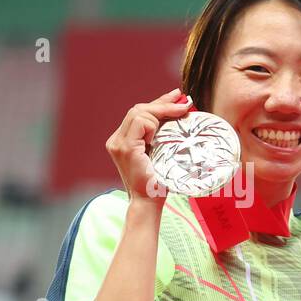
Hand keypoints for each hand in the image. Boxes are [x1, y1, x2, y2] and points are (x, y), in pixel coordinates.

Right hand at [105, 87, 193, 201]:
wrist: (149, 203)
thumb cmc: (159, 184)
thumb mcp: (163, 156)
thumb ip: (164, 139)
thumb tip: (182, 119)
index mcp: (124, 141)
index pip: (139, 115)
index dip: (158, 103)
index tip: (177, 98)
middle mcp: (117, 140)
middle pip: (138, 110)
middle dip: (162, 102)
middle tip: (183, 99)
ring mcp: (118, 143)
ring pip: (138, 113)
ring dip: (162, 110)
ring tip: (181, 112)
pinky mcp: (124, 147)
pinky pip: (139, 122)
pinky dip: (154, 122)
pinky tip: (166, 128)